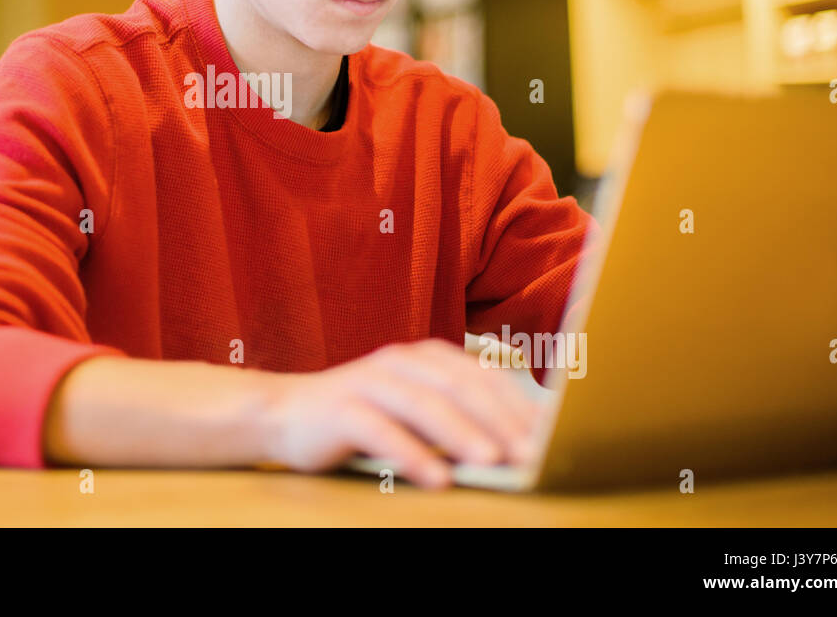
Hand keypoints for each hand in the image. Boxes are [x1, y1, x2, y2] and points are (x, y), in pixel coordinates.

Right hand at [261, 338, 544, 490]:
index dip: (518, 406)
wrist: (286, 415)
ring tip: (491, 463)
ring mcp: (368, 381)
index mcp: (426, 357)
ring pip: (422, 404)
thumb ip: (456, 419)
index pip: (482, 377)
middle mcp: (400, 361)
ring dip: (460, 434)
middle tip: (530, 454)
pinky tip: (435, 479)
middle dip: (499, 422)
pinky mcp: (341, 408)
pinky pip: (380, 430)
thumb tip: (516, 449)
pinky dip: (411, 455)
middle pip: (459, 387)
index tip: (550, 438)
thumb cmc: (363, 419)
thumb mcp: (414, 413)